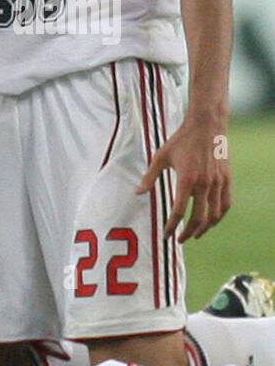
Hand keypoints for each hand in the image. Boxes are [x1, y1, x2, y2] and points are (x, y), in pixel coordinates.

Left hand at [136, 110, 230, 241]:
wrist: (206, 125)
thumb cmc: (181, 140)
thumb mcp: (161, 156)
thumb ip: (149, 177)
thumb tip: (137, 193)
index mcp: (186, 179)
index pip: (179, 211)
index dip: (172, 226)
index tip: (166, 235)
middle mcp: (204, 184)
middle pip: (199, 219)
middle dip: (188, 233)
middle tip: (180, 239)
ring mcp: (218, 183)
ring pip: (215, 215)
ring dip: (205, 228)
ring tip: (195, 233)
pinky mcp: (227, 180)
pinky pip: (226, 205)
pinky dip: (219, 216)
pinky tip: (211, 219)